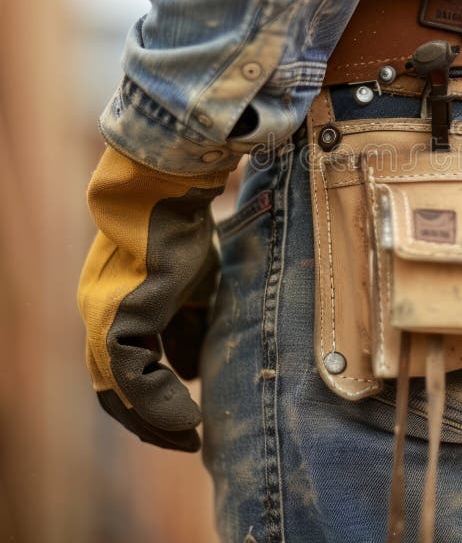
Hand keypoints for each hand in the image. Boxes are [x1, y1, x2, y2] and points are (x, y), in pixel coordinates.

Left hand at [78, 146, 226, 450]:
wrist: (167, 190)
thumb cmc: (183, 231)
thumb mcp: (190, 288)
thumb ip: (185, 326)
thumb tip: (190, 368)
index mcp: (117, 311)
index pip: (124, 370)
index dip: (153, 401)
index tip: (186, 421)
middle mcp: (100, 319)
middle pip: (115, 389)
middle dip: (151, 422)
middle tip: (185, 442)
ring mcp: (105, 319)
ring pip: (119, 389)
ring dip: (154, 420)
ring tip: (187, 437)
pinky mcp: (120, 316)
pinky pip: (132, 375)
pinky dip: (159, 402)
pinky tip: (187, 416)